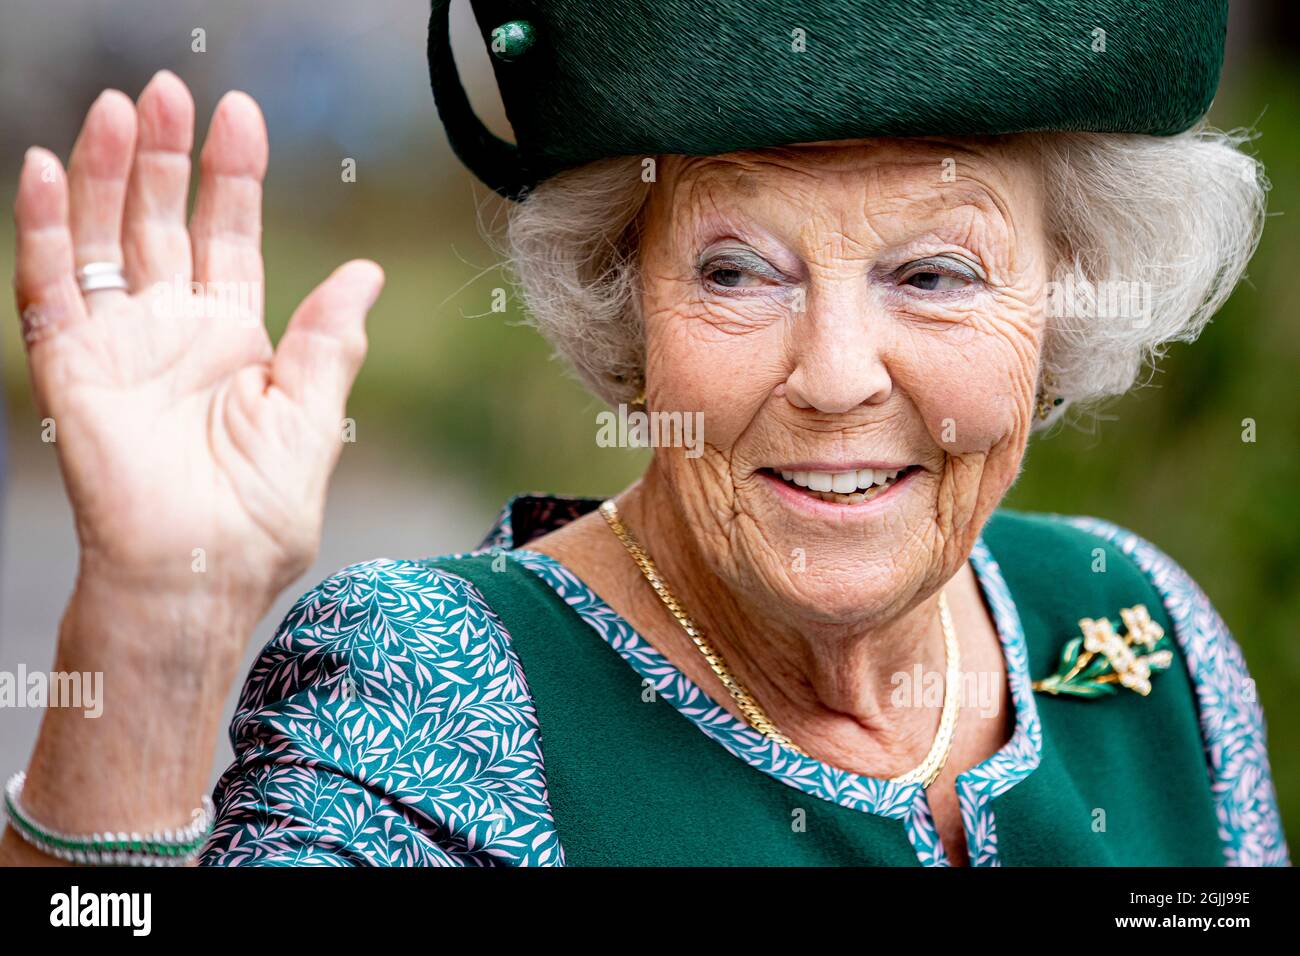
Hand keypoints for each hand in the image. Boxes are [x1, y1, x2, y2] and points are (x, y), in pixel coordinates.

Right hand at [12, 71, 382, 635]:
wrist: (200, 574)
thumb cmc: (261, 513)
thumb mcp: (312, 416)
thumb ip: (331, 340)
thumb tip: (367, 272)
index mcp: (234, 339)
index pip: (228, 237)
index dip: (231, 177)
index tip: (240, 114)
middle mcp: (173, 330)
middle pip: (161, 221)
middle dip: (164, 156)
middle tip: (168, 90)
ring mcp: (119, 344)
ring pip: (104, 238)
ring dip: (103, 173)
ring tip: (116, 109)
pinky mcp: (70, 367)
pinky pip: (51, 286)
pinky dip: (45, 228)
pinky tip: (44, 169)